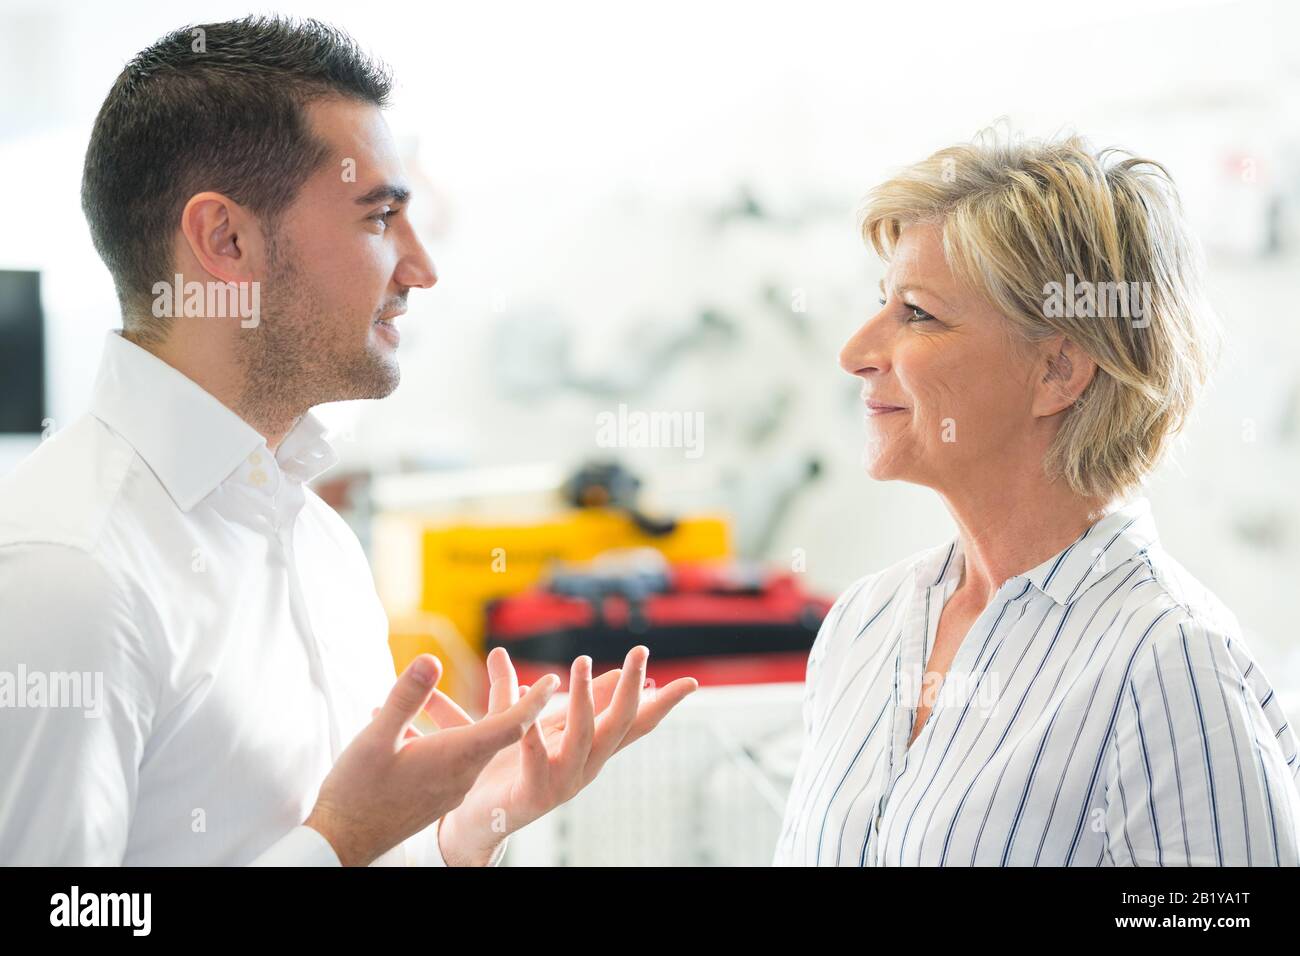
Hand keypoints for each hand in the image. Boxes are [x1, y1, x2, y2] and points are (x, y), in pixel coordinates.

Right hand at [304, 653, 559, 865]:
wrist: (343, 843)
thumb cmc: (358, 791)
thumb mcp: (376, 738)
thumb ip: (407, 697)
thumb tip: (432, 660)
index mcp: (457, 757)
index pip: (510, 725)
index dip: (533, 701)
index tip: (554, 679)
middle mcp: (462, 773)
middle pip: (497, 731)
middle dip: (507, 699)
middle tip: (509, 666)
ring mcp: (451, 787)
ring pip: (471, 743)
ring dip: (467, 717)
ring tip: (440, 696)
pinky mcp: (438, 794)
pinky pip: (452, 757)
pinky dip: (444, 736)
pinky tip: (408, 727)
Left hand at [434, 645, 697, 864]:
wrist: (474, 818)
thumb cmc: (501, 769)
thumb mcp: (521, 722)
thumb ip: (525, 689)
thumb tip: (534, 654)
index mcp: (588, 748)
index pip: (631, 721)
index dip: (660, 703)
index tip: (691, 682)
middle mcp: (585, 765)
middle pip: (618, 724)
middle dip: (631, 686)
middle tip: (640, 651)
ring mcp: (563, 782)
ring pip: (583, 736)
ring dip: (584, 697)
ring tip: (581, 661)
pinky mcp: (534, 794)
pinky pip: (537, 762)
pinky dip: (536, 739)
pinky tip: (531, 720)